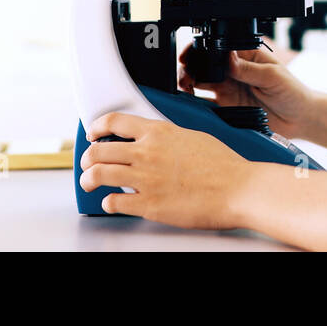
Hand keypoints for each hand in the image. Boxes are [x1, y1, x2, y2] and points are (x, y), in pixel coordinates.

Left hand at [82, 112, 254, 228]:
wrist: (239, 189)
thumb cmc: (224, 166)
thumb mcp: (193, 136)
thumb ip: (169, 137)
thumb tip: (159, 141)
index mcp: (159, 132)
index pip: (114, 120)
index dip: (97, 127)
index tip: (94, 133)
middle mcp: (147, 153)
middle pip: (98, 149)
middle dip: (87, 157)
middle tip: (88, 163)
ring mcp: (146, 179)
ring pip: (98, 174)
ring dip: (88, 180)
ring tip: (90, 183)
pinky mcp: (149, 204)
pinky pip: (114, 202)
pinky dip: (107, 202)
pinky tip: (112, 202)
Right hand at [178, 46, 316, 138]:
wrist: (299, 119)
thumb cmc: (293, 92)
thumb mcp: (273, 76)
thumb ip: (249, 69)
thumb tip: (228, 58)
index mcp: (246, 55)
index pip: (219, 47)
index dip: (203, 49)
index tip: (192, 56)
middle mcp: (234, 70)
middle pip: (205, 64)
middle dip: (192, 66)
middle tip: (186, 74)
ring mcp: (229, 88)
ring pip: (201, 82)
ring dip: (190, 82)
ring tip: (186, 87)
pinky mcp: (227, 106)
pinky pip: (207, 104)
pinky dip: (196, 103)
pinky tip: (191, 101)